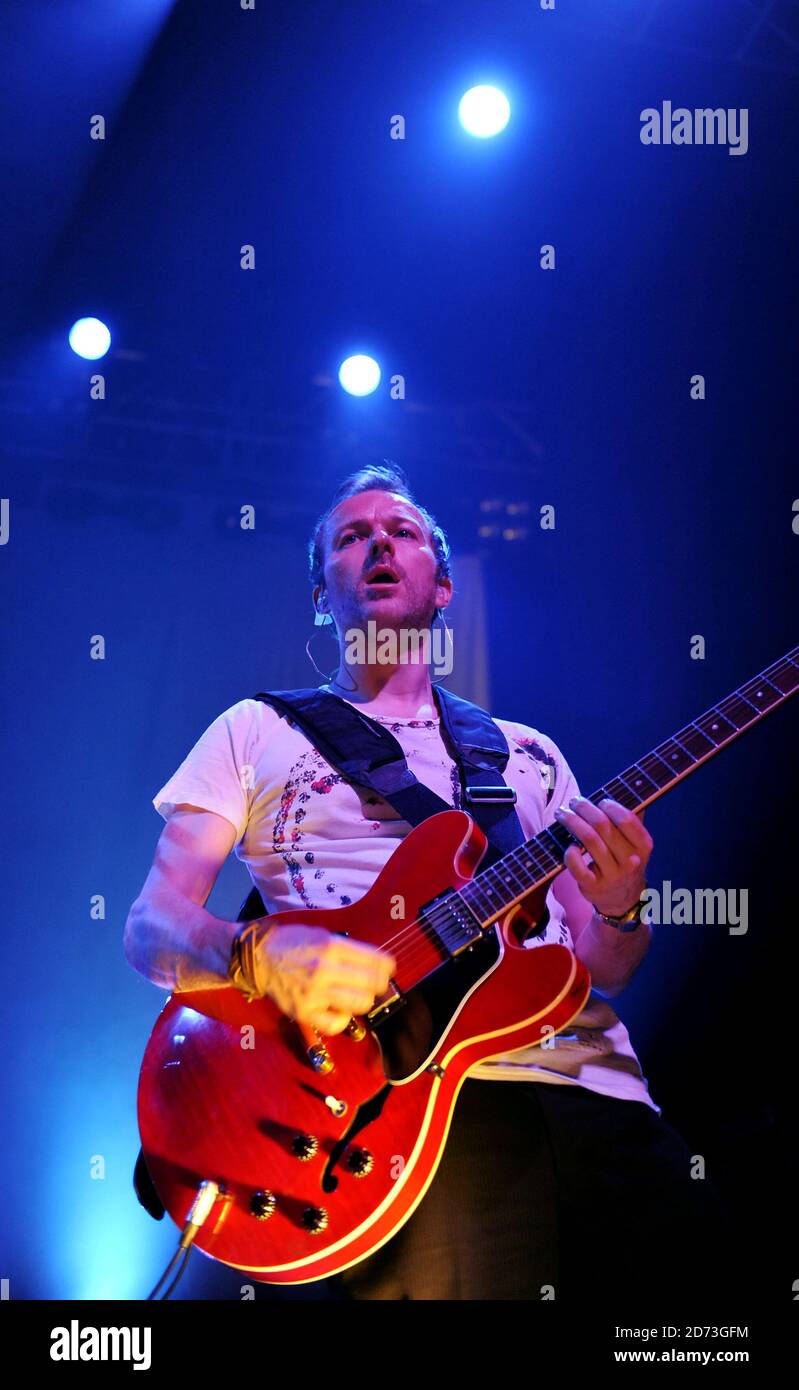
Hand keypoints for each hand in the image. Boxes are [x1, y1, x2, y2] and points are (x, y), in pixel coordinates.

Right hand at [255, 925, 396, 1035]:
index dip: (388, 965)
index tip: (388, 968)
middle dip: (379, 983)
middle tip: (375, 983)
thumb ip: (346, 948)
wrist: (258, 958)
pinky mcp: (304, 1012)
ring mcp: (315, 994)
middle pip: (372, 984)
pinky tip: (340, 1010)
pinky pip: (336, 1024)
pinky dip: (343, 1019)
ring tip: (357, 995)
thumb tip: (372, 961)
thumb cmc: (291, 943)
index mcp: (331, 947)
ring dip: (364, 1000)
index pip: (375, 960)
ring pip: (359, 1004)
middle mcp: (325, 970)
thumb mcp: (321, 934)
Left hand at [553, 796, 652, 917]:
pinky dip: (569, 852)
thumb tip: (628, 789)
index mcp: (644, 846)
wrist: (623, 900)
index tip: (599, 800)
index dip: (610, 805)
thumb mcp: (637, 844)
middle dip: (584, 808)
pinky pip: (577, 866)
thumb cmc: (626, 862)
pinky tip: (567, 845)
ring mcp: (612, 875)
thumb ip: (633, 820)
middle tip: (574, 802)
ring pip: (589, 841)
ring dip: (572, 822)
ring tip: (562, 814)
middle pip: (603, 826)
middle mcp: (630, 861)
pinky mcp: (593, 886)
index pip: (627, 819)